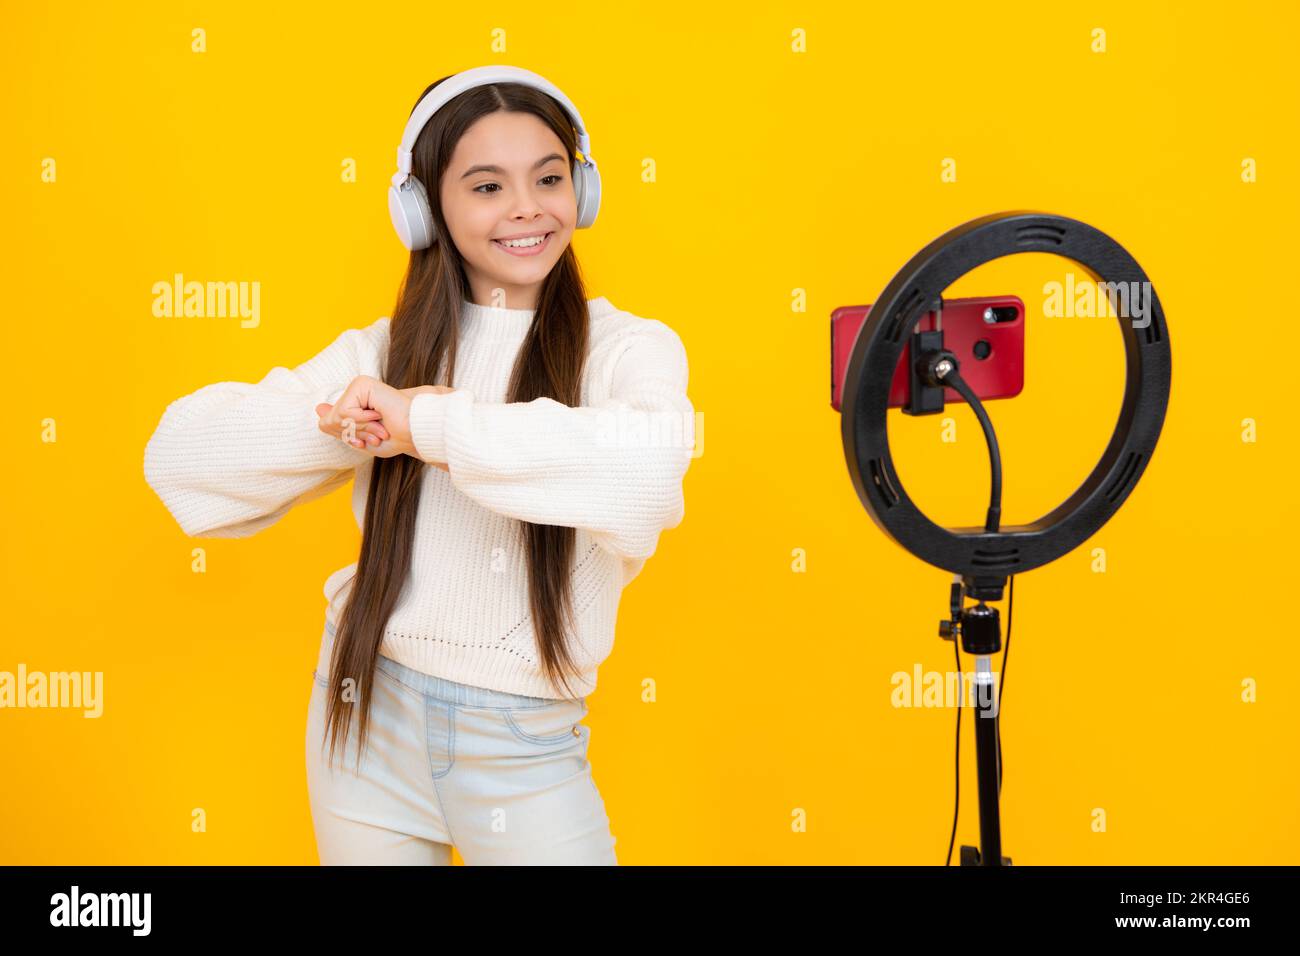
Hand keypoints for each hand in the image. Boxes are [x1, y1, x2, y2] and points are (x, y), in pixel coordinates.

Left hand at [317, 377, 455, 468]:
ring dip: (360, 429)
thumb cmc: (395, 438)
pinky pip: (346, 411)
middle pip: (329, 422)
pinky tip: (378, 415)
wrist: (415, 432)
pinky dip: (362, 420)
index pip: (328, 425)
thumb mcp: (360, 439)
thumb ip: (339, 426)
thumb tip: (318, 407)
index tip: (371, 438)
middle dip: (353, 434)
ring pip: (336, 417)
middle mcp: (354, 392)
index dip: (347, 438)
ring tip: (380, 426)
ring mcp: (358, 386)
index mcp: (354, 403)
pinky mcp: (362, 383)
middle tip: (377, 432)